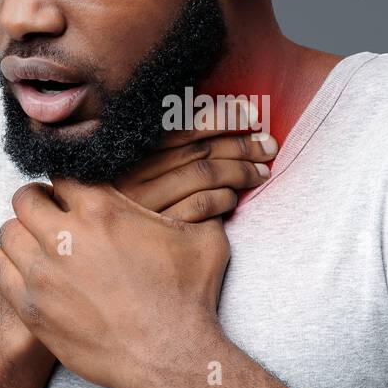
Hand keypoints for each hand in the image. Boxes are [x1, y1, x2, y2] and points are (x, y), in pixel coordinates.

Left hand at [0, 177, 230, 387]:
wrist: (171, 358)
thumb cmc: (190, 299)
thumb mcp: (203, 239)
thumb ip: (195, 207)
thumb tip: (207, 193)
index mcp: (102, 209)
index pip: (62, 174)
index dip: (67, 183)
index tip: (74, 195)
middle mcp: (66, 235)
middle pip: (25, 198)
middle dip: (38, 202)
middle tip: (51, 215)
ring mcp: (44, 273)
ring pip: (7, 231)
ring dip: (22, 233)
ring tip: (39, 244)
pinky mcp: (32, 307)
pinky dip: (7, 262)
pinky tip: (26, 268)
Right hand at [113, 124, 277, 221]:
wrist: (119, 274)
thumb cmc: (136, 215)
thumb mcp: (139, 176)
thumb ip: (169, 151)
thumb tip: (220, 116)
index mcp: (128, 153)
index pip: (182, 126)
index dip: (221, 116)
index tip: (251, 112)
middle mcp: (131, 176)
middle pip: (198, 150)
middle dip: (240, 143)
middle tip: (268, 144)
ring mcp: (143, 205)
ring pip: (203, 174)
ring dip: (240, 170)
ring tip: (262, 172)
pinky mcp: (157, 232)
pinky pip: (201, 207)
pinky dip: (223, 198)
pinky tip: (233, 198)